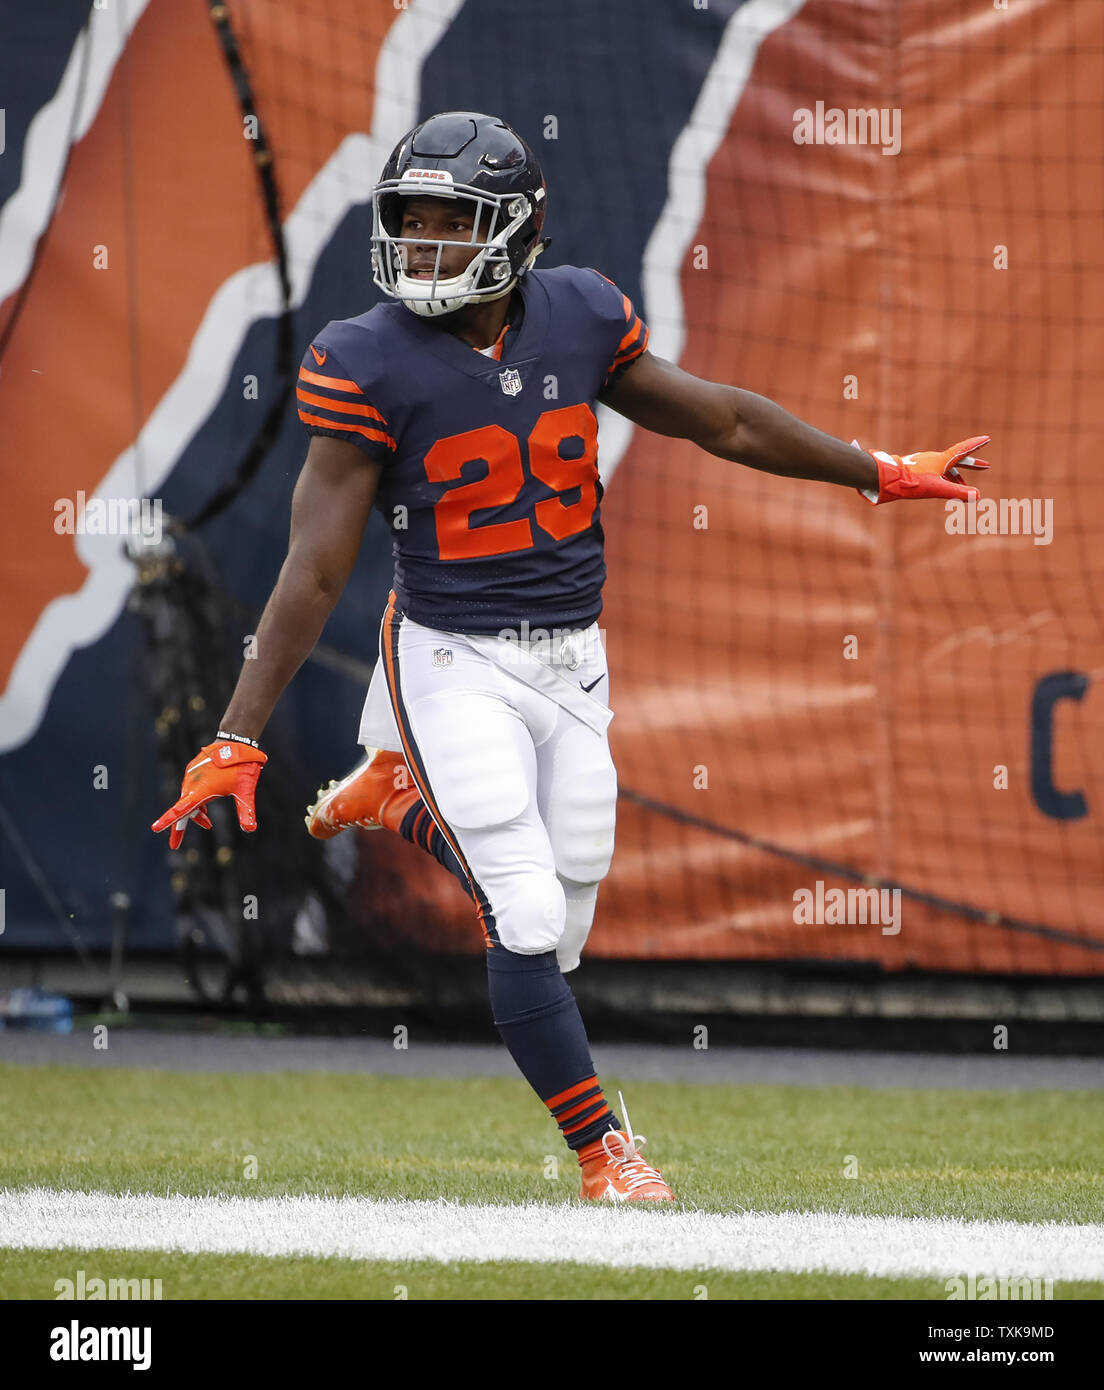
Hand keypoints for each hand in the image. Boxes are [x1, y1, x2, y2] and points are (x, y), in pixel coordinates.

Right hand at [151, 737, 266, 849]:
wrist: (236, 741)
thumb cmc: (241, 765)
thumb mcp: (246, 790)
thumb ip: (246, 810)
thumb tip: (250, 829)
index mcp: (201, 790)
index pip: (182, 809)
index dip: (168, 821)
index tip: (155, 829)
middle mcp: (192, 783)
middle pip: (184, 808)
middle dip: (183, 825)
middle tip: (178, 843)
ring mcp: (191, 776)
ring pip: (188, 799)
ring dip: (195, 813)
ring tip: (208, 823)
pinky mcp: (194, 771)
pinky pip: (190, 790)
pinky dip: (196, 802)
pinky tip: (205, 809)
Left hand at [855, 435, 991, 504]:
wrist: (885, 477)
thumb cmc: (910, 482)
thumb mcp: (936, 488)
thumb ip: (956, 492)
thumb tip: (977, 496)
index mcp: (941, 460)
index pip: (963, 451)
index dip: (975, 446)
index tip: (987, 438)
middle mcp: (933, 459)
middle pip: (956, 460)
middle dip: (971, 464)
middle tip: (986, 465)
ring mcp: (923, 464)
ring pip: (945, 469)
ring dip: (956, 477)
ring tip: (964, 487)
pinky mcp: (915, 470)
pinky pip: (934, 473)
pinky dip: (943, 480)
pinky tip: (940, 487)